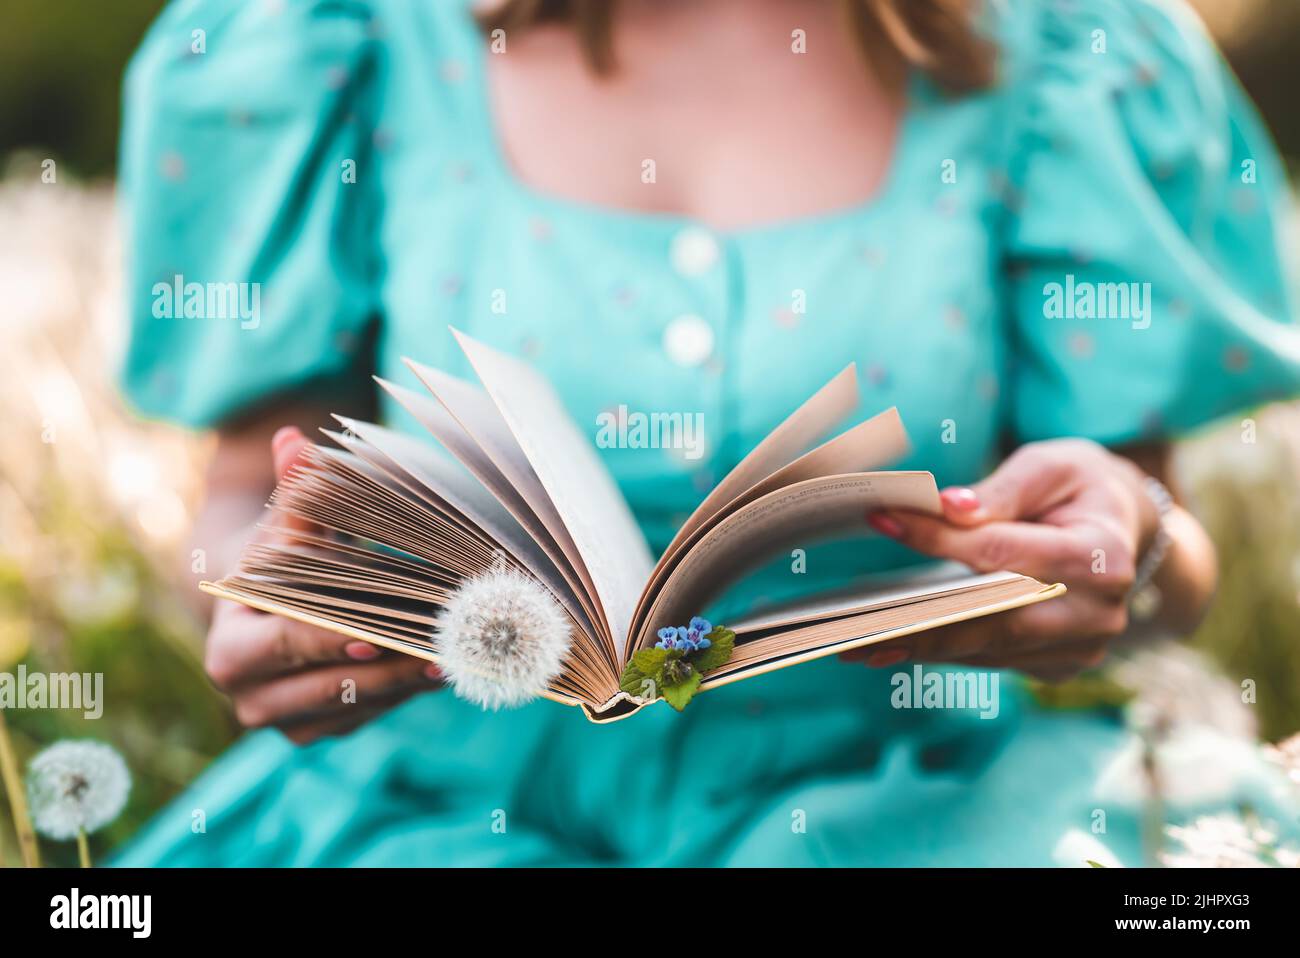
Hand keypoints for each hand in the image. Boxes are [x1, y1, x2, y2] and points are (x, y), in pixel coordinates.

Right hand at [204, 426, 440, 743]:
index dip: (328, 640)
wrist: (263, 611)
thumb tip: (294, 438)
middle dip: (385, 669)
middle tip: (440, 649)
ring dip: (404, 683)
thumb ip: (295, 492)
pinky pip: (368, 718)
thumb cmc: (277, 563)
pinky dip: (404, 693)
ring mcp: (286, 722)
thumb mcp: (283, 530)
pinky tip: (445, 667)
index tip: (376, 636)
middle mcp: (249, 697)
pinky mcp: (319, 732)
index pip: (284, 645)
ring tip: (455, 655)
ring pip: (354, 708)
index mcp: (230, 649)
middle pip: (325, 687)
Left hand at [847, 439, 1160, 681]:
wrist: (1122, 528)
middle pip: (996, 620)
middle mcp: (1100, 612)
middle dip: (921, 623)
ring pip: (989, 649)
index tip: (884, 519)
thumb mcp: (1050, 466)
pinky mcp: (1059, 666)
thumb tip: (949, 508)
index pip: (1003, 551)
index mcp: (1104, 554)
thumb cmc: (1077, 487)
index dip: (940, 537)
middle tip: (854, 628)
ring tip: (855, 642)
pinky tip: (891, 644)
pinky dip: (943, 651)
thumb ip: (1003, 490)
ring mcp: (1082, 647)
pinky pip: (992, 660)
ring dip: (921, 646)